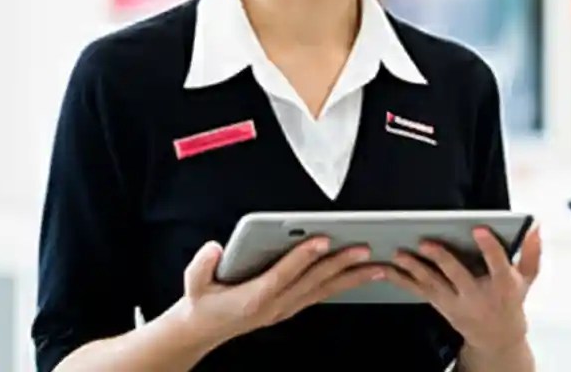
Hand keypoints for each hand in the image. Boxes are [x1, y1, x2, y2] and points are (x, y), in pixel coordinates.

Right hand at [178, 237, 384, 346]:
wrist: (204, 329)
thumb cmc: (202, 302)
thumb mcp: (193, 283)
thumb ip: (202, 265)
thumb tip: (214, 248)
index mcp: (253, 298)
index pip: (283, 274)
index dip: (303, 256)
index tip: (322, 239)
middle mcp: (275, 305)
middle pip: (313, 281)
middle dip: (340, 263)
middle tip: (363, 248)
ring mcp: (286, 308)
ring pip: (324, 290)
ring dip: (351, 277)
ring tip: (377, 264)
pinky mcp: (291, 307)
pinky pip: (322, 294)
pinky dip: (343, 284)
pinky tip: (360, 274)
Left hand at [384, 225, 541, 353]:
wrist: (497, 338)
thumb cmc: (511, 300)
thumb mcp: (527, 278)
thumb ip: (531, 251)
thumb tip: (535, 225)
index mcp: (503, 285)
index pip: (497, 264)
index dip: (489, 247)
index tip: (478, 229)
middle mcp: (478, 295)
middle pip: (458, 275)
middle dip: (442, 260)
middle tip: (426, 243)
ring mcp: (457, 302)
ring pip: (433, 284)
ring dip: (415, 269)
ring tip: (400, 253)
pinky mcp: (440, 304)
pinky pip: (418, 291)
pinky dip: (401, 279)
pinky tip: (387, 267)